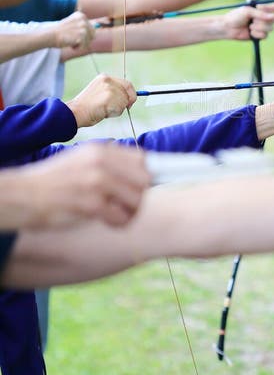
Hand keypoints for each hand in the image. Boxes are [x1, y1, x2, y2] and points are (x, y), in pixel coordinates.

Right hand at [19, 144, 150, 227]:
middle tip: (125, 205)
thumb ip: (108, 164)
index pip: (142, 158)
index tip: (150, 185)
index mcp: (99, 150)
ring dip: (130, 212)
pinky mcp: (90, 204)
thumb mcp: (80, 162)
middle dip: (139, 195)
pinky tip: (109, 223)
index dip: (148, 174)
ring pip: (137, 200)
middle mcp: (100, 163)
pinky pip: (122, 217)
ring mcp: (96, 182)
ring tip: (115, 215)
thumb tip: (144, 173)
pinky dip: (119, 223)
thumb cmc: (53, 183)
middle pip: (144, 179)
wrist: (22, 196)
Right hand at [53, 11, 94, 49]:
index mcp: (82, 16)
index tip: (72, 33)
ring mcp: (83, 27)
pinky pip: (84, 47)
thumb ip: (83, 25)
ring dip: (80, 44)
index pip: (91, 30)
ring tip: (70, 40)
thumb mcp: (73, 24)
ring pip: (88, 42)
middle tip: (72, 38)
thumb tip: (97, 27)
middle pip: (92, 36)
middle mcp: (83, 20)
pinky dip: (77, 48)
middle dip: (84, 40)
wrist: (50, 35)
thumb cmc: (60, 32)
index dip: (83, 35)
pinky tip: (70, 43)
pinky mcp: (81, 35)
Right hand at [66, 74, 137, 127]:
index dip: (131, 93)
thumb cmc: (86, 107)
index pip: (126, 83)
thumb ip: (112, 92)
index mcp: (105, 77)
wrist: (76, 111)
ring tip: (106, 111)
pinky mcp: (110, 96)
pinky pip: (121, 107)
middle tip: (126, 108)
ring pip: (125, 100)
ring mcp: (109, 87)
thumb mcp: (99, 93)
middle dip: (128, 101)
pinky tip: (104, 112)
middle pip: (128, 91)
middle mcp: (108, 80)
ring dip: (119, 109)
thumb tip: (127, 99)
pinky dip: (116, 113)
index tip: (130, 101)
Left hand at [222, 3, 273, 40]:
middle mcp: (264, 17)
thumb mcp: (247, 11)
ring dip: (259, 27)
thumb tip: (273, 18)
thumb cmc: (236, 16)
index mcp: (262, 9)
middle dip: (262, 21)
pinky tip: (250, 33)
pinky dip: (257, 34)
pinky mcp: (260, 35)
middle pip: (273, 20)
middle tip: (252, 20)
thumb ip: (260, 14)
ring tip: (250, 26)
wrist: (228, 28)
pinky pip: (264, 36)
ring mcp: (262, 27)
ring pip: (269, 28)